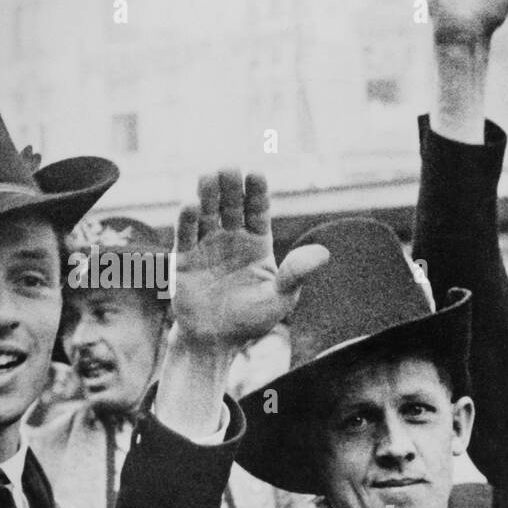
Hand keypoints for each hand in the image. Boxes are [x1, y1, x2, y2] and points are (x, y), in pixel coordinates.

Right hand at [170, 171, 327, 351]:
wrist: (215, 341)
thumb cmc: (251, 319)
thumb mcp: (281, 298)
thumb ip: (296, 273)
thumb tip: (323, 254)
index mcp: (257, 241)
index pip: (258, 209)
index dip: (256, 191)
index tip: (256, 173)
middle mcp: (231, 237)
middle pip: (231, 204)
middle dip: (230, 186)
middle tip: (229, 167)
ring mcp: (206, 245)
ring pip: (207, 213)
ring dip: (207, 194)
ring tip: (208, 175)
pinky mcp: (184, 258)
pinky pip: (186, 234)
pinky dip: (188, 219)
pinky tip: (191, 205)